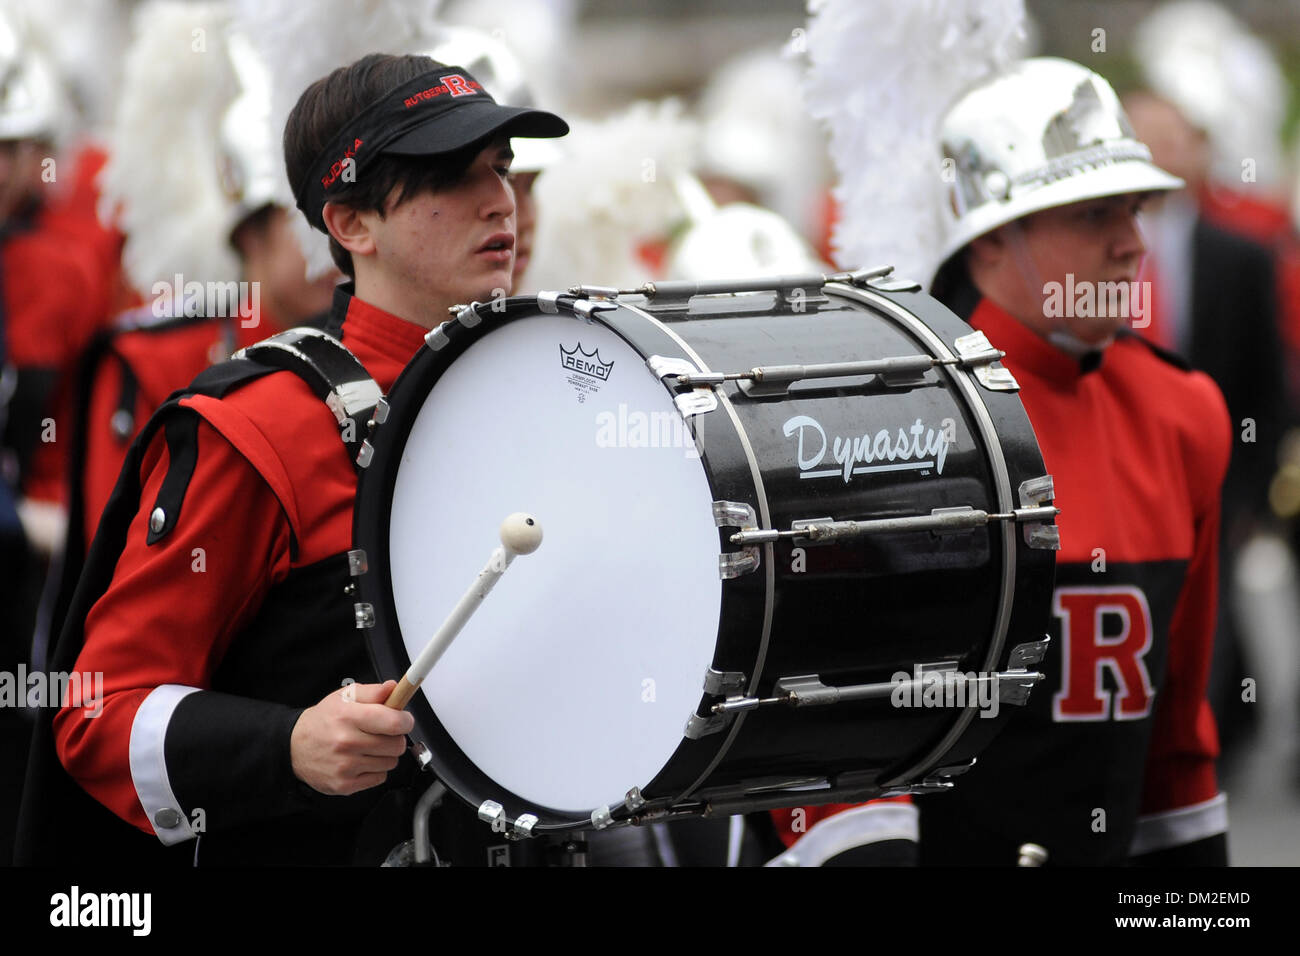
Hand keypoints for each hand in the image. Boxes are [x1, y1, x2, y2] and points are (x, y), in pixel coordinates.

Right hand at [290, 680, 414, 795]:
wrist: (294, 747)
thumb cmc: (323, 721)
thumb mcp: (345, 696)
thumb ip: (373, 691)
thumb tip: (393, 688)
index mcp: (348, 717)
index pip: (393, 722)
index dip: (405, 720)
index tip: (403, 719)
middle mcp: (346, 742)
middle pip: (396, 744)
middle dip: (395, 737)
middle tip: (382, 732)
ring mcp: (345, 766)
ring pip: (391, 762)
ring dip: (385, 754)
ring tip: (369, 746)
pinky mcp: (345, 784)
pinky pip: (379, 778)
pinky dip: (375, 769)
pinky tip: (362, 760)